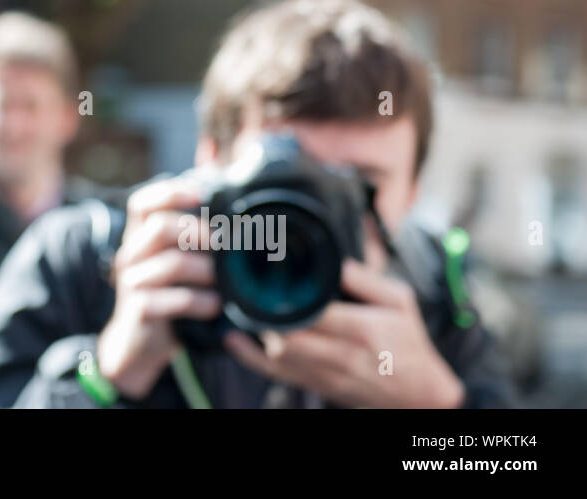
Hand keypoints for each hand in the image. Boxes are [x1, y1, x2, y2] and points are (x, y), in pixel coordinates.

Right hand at [96, 173, 220, 399]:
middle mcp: (132, 254)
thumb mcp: (175, 257)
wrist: (139, 342)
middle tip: (223, 243)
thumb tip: (210, 167)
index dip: (169, 193)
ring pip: (171, 263)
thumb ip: (191, 223)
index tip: (201, 195)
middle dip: (197, 232)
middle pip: (159, 227)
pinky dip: (202, 302)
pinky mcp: (141, 309)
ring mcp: (133, 282)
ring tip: (222, 280)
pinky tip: (215, 305)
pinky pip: (177, 300)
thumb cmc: (167, 292)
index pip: (142, 203)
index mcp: (139, 236)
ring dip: (205, 270)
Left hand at [222, 258, 465, 407]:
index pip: (313, 313)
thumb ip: (367, 280)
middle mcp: (343, 355)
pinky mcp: (320, 387)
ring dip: (253, 336)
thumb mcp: (401, 302)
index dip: (284, 299)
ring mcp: (329, 376)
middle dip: (263, 317)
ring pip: (278, 358)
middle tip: (240, 291)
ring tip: (234, 310)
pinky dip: (253, 359)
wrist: (421, 394)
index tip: (262, 278)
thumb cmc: (409, 342)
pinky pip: (279, 375)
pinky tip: (235, 341)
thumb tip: (335, 262)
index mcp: (363, 329)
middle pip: (289, 337)